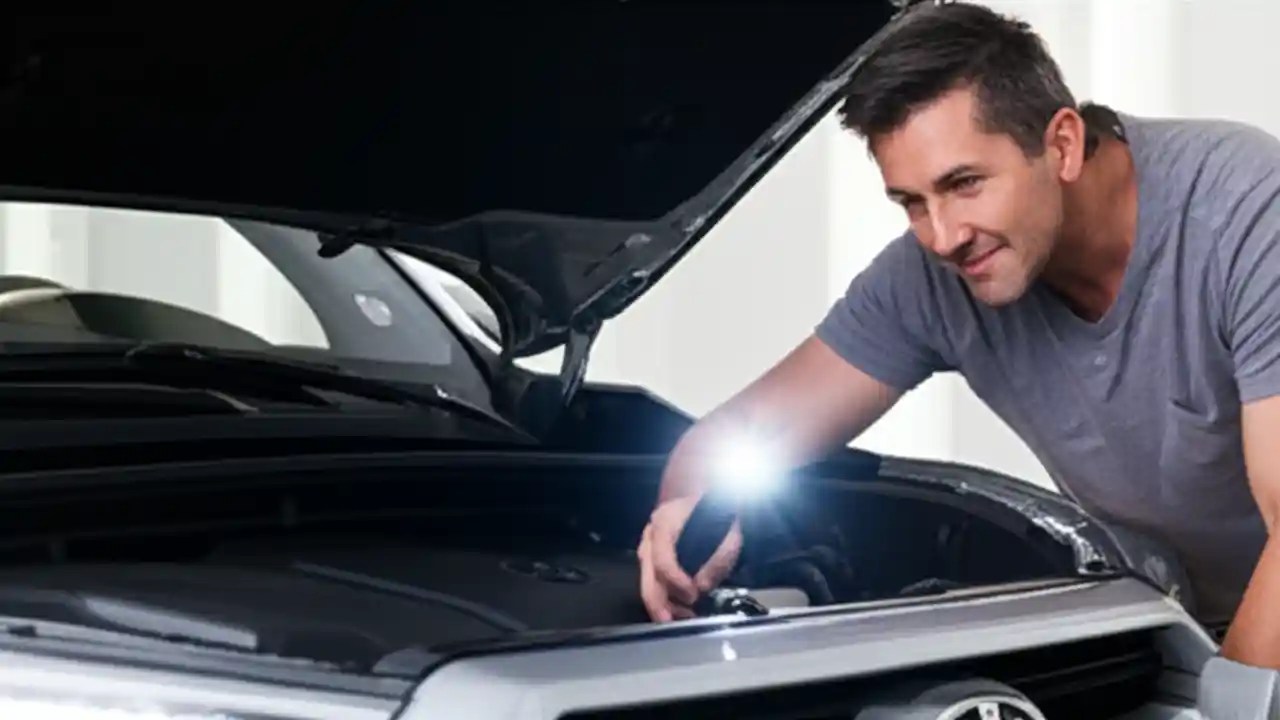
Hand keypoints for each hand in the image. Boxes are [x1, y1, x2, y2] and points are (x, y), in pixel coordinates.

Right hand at [637, 494, 742, 621]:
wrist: (712, 500)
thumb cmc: (719, 515)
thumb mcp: (729, 536)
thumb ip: (717, 561)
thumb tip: (701, 587)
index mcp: (664, 524)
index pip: (662, 560)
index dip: (675, 582)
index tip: (692, 596)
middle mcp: (650, 535)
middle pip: (647, 575)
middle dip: (659, 603)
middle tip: (671, 621)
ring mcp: (649, 545)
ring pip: (647, 580)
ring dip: (663, 602)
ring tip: (681, 618)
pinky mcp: (653, 555)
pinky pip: (653, 579)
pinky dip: (664, 595)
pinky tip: (679, 608)